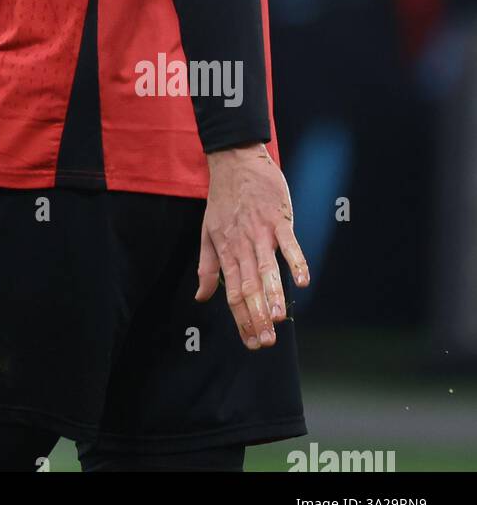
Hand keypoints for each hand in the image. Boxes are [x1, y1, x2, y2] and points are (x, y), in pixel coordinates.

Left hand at [196, 143, 308, 350]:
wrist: (235, 161)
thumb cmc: (223, 200)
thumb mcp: (207, 233)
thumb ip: (208, 267)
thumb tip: (201, 297)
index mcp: (226, 251)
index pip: (232, 293)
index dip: (242, 319)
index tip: (251, 342)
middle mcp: (242, 245)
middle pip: (249, 286)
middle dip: (257, 316)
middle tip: (266, 342)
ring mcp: (261, 232)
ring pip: (267, 268)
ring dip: (273, 294)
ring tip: (279, 319)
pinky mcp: (278, 218)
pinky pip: (289, 243)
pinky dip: (296, 262)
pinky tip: (303, 281)